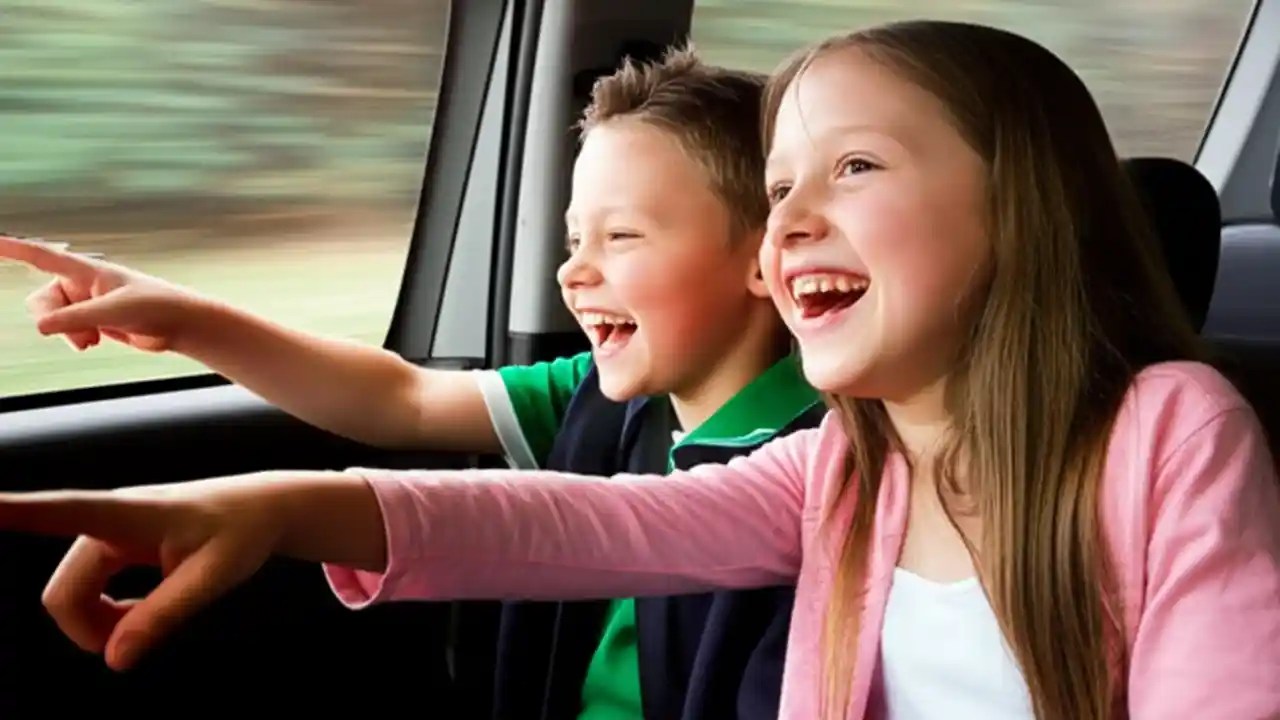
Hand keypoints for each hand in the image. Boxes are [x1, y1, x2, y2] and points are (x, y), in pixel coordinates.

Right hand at [0, 235, 203, 351]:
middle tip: (81, 335)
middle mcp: (80, 284)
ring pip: (51, 318)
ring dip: (67, 333)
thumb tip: (39, 325)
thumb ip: (76, 318)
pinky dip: (75, 338)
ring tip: (92, 341)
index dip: (14, 249)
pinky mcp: (91, 320)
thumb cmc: (154, 306)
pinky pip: (65, 330)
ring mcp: (84, 302)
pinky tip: (96, 341)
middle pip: (41, 300)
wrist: (177, 325)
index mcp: (86, 270)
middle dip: (53, 319)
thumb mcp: (113, 311)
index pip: (42, 256)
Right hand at [0, 475, 285, 670]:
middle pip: (64, 592)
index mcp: (128, 514)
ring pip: (71, 595)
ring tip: (148, 620)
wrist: (261, 509)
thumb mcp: (213, 577)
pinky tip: (138, 612)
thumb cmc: (241, 533)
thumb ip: (165, 615)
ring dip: (98, 621)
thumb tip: (113, 659)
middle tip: (142, 639)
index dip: (12, 509)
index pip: (60, 510)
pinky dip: (104, 613)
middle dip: (90, 627)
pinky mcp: (110, 545)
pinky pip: (85, 590)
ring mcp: (105, 533)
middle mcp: (106, 520)